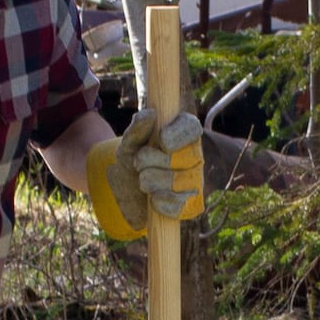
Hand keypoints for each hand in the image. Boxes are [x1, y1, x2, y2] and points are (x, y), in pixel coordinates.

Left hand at [86, 108, 205, 240]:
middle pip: (185, 156)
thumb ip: (137, 130)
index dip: (178, 135)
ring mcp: (194, 180)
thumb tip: (150, 114)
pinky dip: (162, 203)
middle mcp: (194, 155)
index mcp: (183, 133)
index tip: (161, 140)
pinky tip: (153, 200)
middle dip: (153, 161)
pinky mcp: (190, 204)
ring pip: (180, 181)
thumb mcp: (128, 144)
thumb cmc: (130, 160)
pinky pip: (182, 205)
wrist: (124, 191)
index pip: (192, 128)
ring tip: (142, 181)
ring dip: (153, 182)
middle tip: (138, 164)